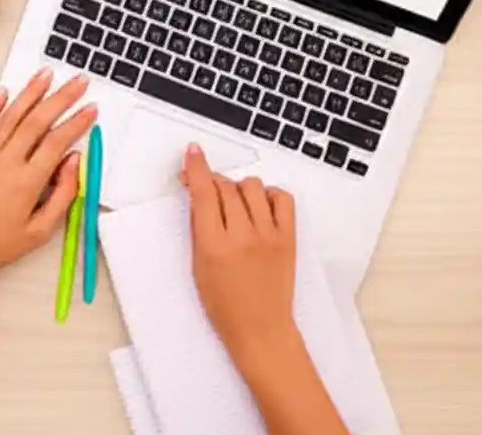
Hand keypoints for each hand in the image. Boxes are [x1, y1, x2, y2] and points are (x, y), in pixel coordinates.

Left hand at [0, 67, 97, 291]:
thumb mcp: (40, 230)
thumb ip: (62, 195)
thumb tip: (73, 163)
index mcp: (27, 182)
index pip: (58, 141)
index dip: (78, 122)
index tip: (91, 109)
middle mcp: (5, 163)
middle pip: (38, 121)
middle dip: (62, 97)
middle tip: (78, 81)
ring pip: (10, 116)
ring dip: (30, 93)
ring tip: (45, 75)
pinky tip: (3, 92)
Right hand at [181, 144, 298, 366]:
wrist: (260, 328)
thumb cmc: (224, 305)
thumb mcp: (198, 266)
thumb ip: (198, 228)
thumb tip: (197, 197)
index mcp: (214, 245)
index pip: (203, 194)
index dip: (196, 169)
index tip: (193, 152)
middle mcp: (243, 236)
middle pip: (226, 187)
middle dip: (212, 180)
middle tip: (206, 185)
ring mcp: (270, 235)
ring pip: (252, 187)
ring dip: (238, 188)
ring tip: (233, 202)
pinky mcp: (289, 238)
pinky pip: (282, 199)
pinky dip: (269, 195)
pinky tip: (259, 204)